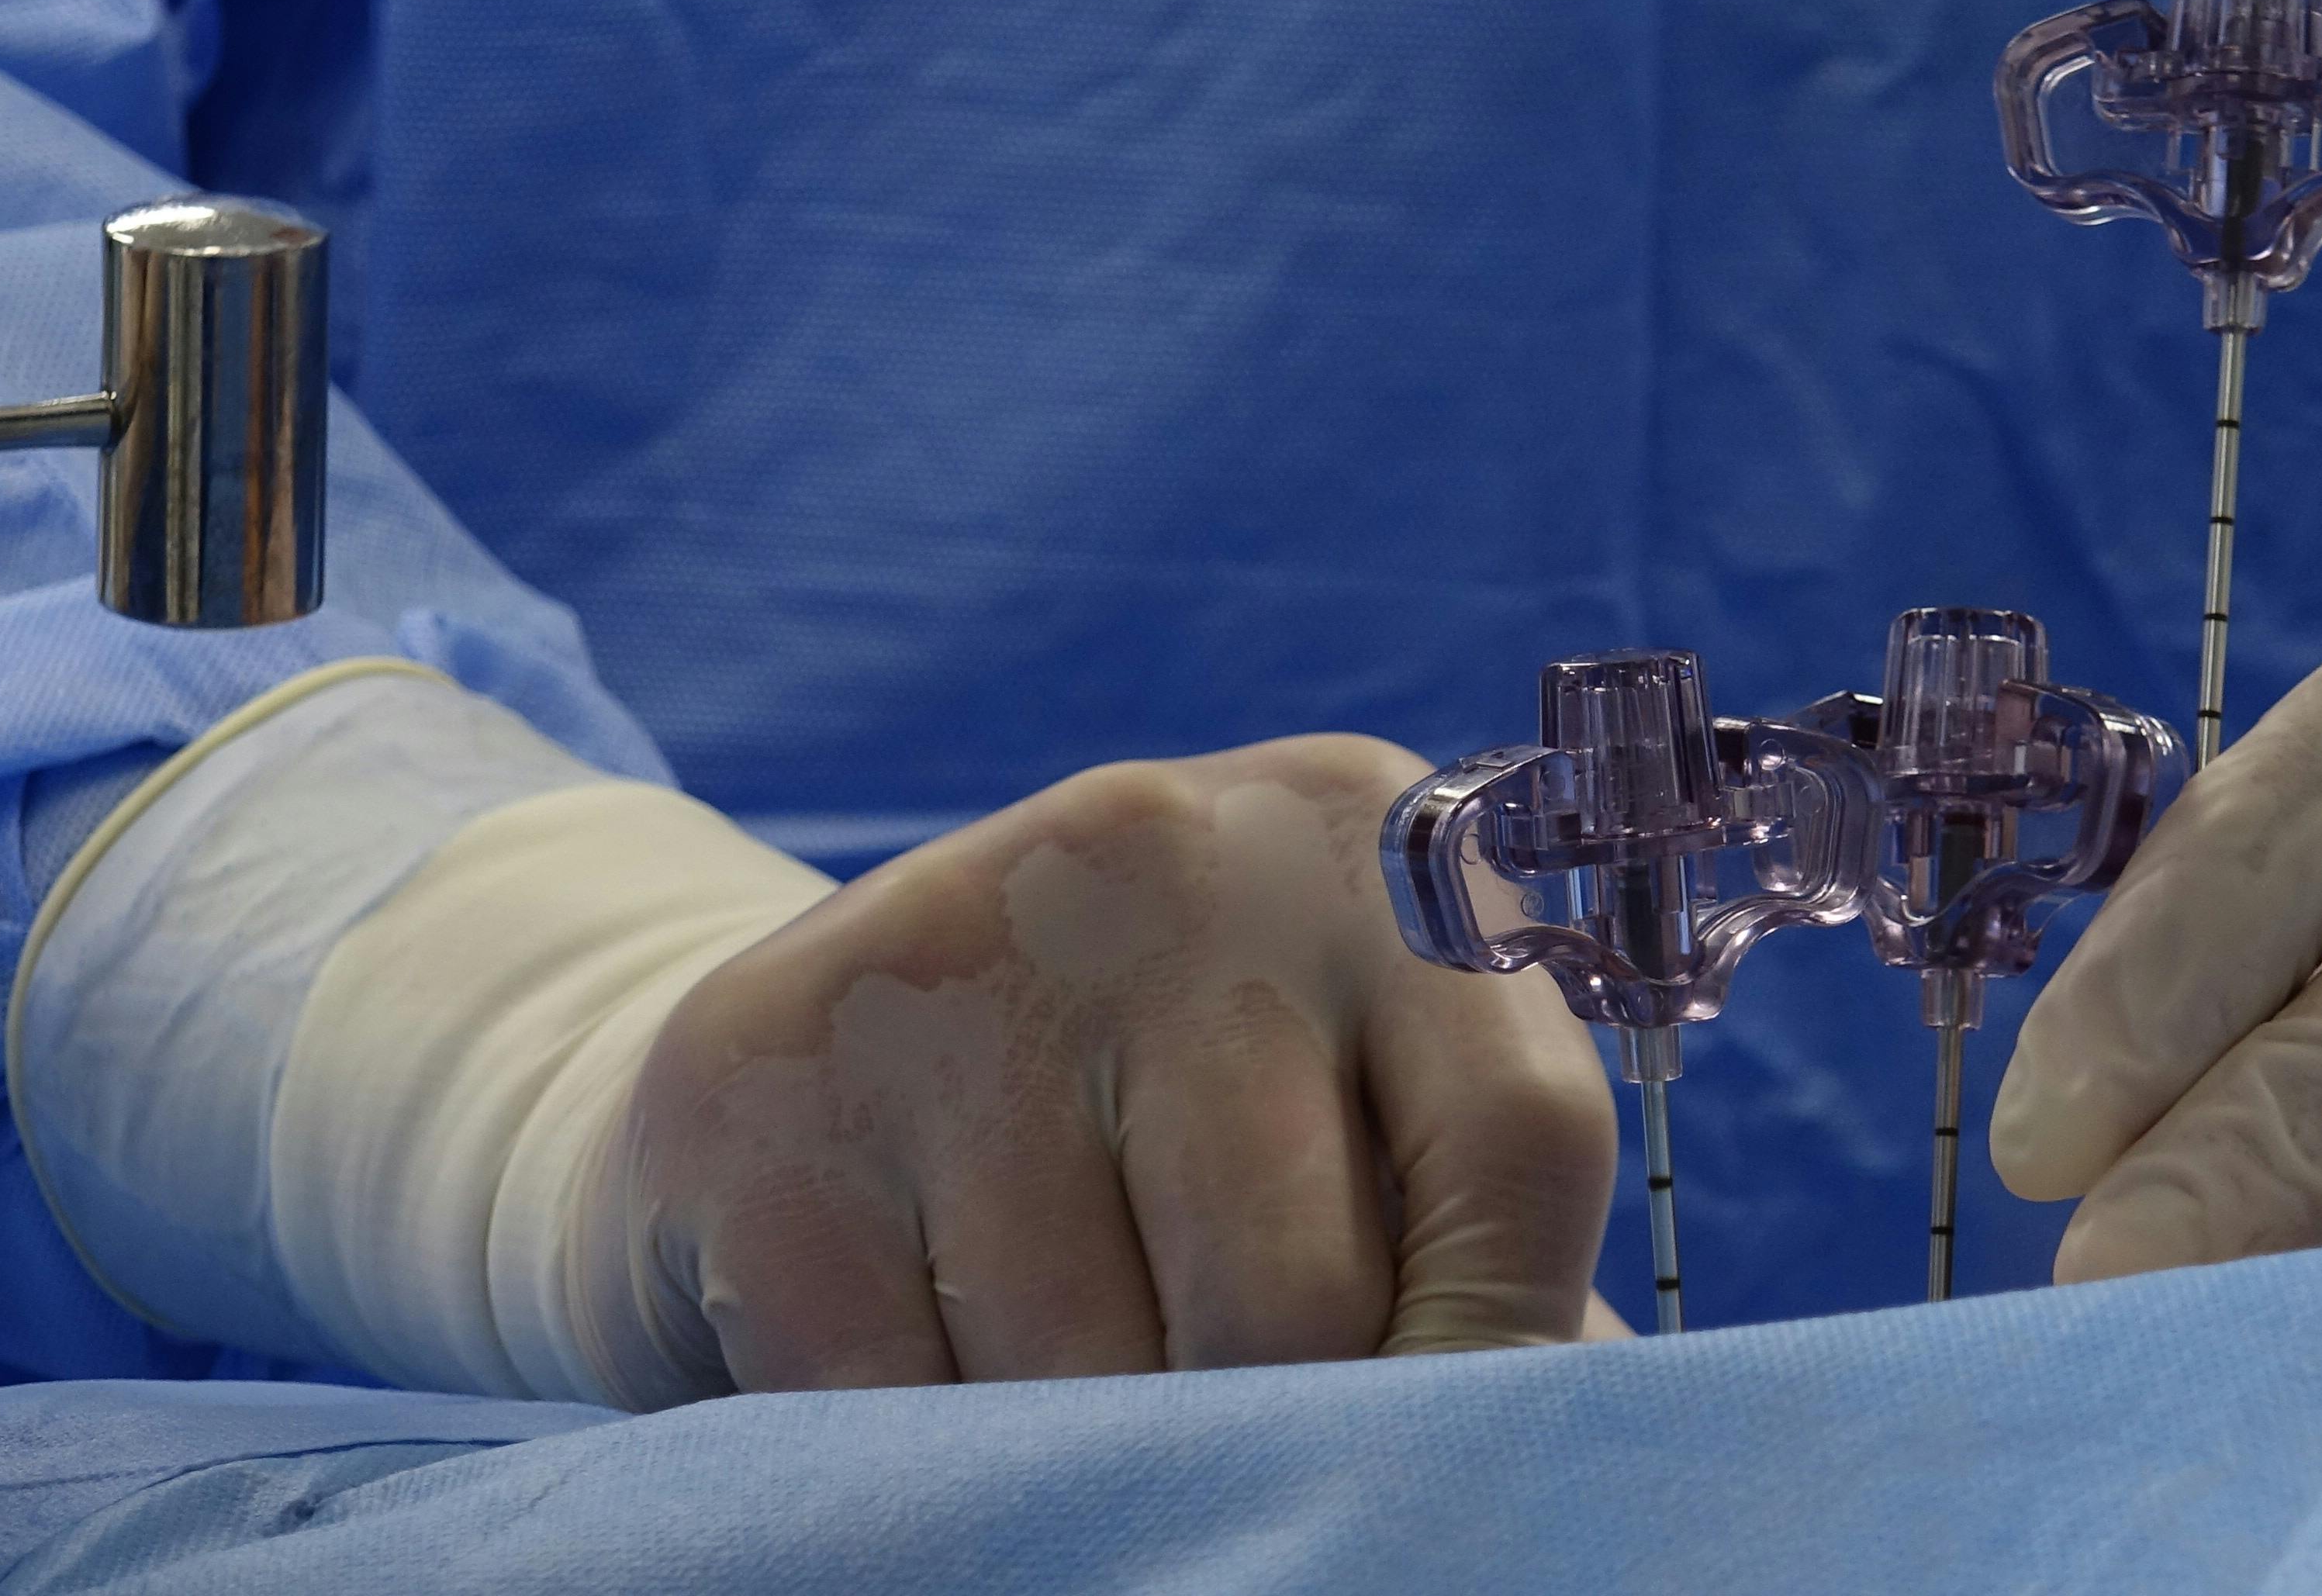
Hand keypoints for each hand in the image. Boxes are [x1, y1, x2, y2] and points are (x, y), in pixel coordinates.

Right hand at [612, 736, 1614, 1388]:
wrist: (816, 1052)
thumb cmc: (1164, 1140)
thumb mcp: (1340, 1123)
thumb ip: (1464, 1256)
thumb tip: (1557, 1471)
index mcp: (1380, 849)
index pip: (1517, 1146)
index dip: (1499, 1352)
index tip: (1452, 1474)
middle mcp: (1175, 847)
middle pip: (1297, 1294)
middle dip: (1270, 1430)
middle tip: (1230, 1451)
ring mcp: (957, 939)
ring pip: (1084, 1370)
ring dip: (1090, 1449)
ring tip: (1076, 1391)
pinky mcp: (764, 1069)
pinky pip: (890, 1392)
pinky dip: (927, 1448)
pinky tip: (927, 1370)